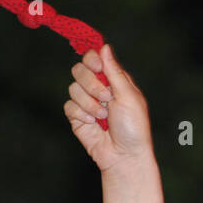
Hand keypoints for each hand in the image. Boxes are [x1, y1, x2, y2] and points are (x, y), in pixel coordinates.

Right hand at [64, 44, 154, 171]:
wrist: (124, 155)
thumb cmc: (133, 128)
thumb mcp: (128, 96)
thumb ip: (114, 71)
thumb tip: (104, 46)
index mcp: (114, 80)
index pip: (94, 58)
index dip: (92, 59)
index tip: (98, 68)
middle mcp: (99, 88)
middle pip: (80, 69)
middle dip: (91, 84)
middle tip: (106, 98)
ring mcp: (86, 101)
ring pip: (73, 88)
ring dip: (89, 103)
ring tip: (103, 117)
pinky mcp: (77, 116)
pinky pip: (69, 105)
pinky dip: (82, 114)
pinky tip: (93, 124)